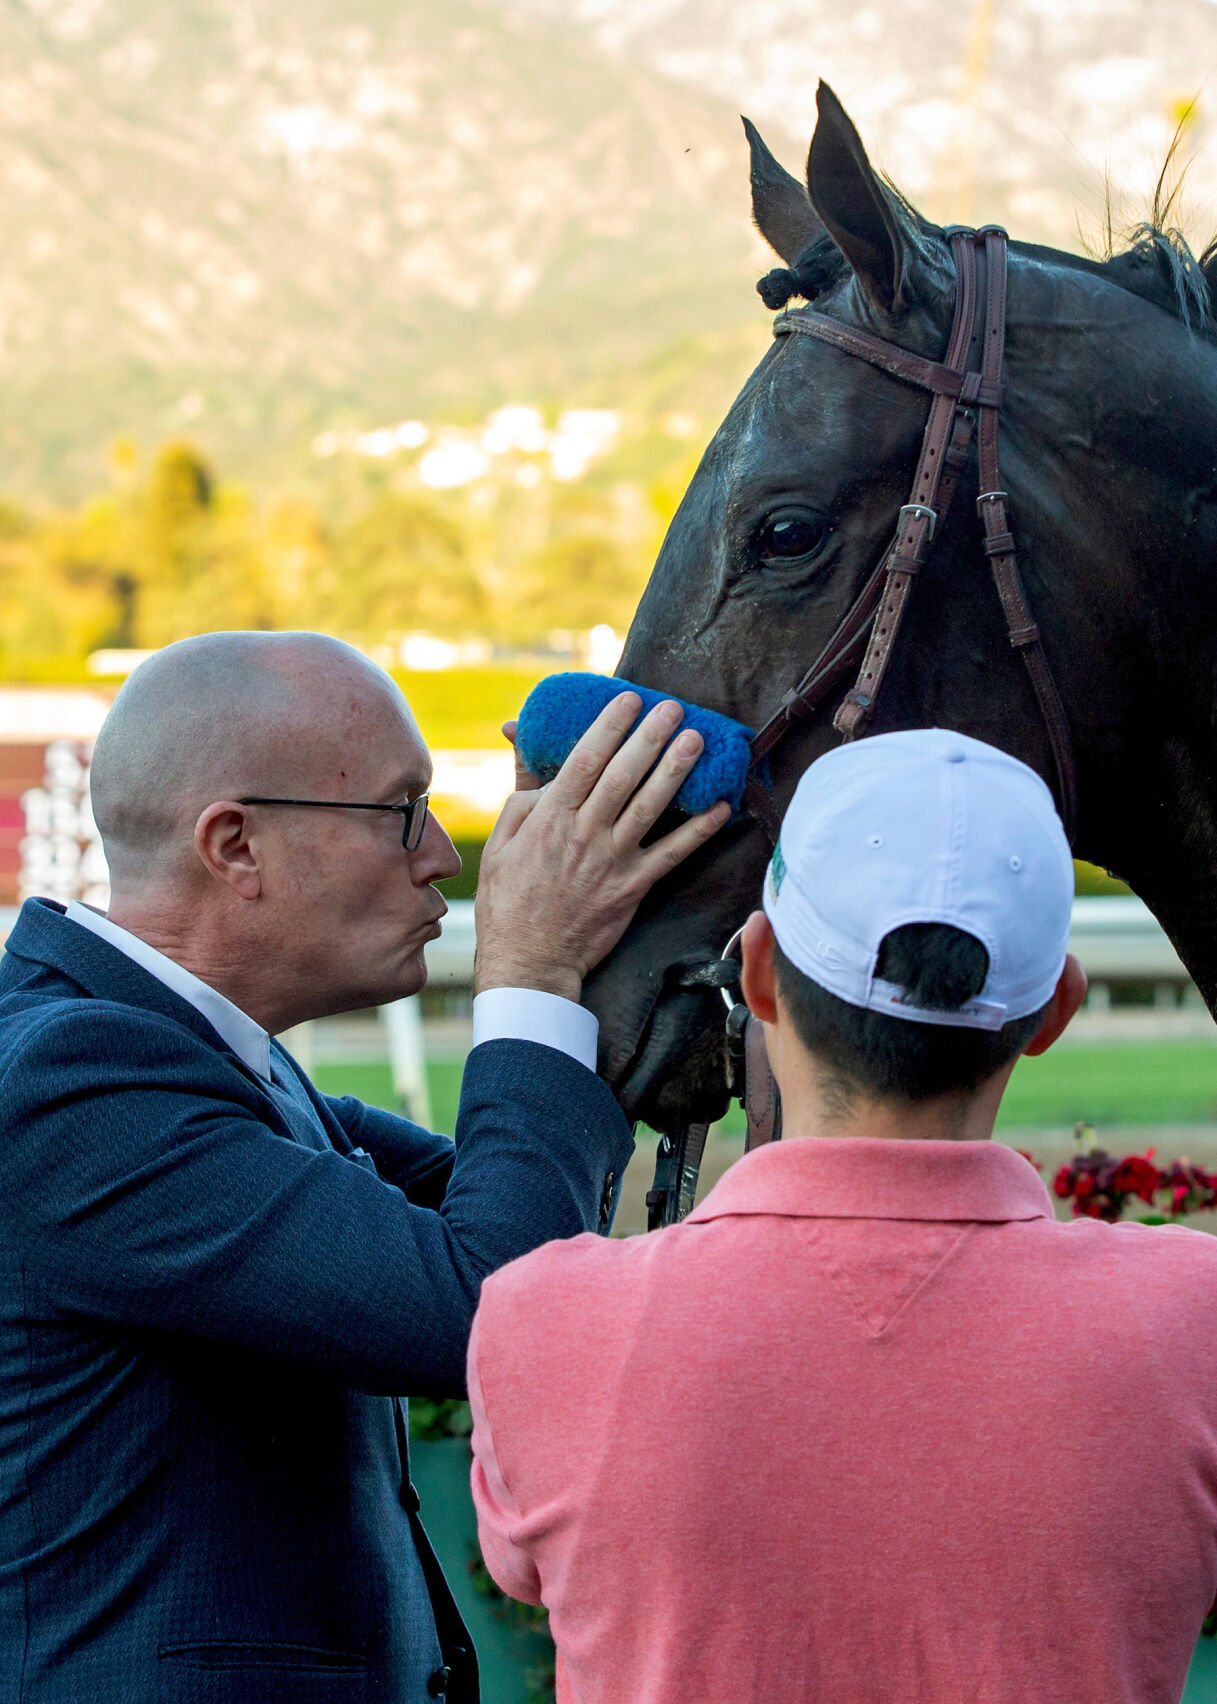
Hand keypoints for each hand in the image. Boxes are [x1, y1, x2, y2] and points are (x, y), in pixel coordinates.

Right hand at [475, 693, 730, 1001]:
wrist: (529, 961)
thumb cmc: (509, 901)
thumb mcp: (501, 844)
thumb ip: (522, 798)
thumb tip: (537, 760)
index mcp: (549, 819)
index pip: (583, 761)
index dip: (607, 727)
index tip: (626, 700)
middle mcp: (584, 834)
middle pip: (622, 776)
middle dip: (649, 737)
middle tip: (673, 708)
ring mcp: (612, 861)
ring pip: (650, 807)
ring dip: (676, 771)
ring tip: (697, 740)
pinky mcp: (633, 887)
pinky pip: (672, 854)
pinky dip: (698, 830)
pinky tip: (721, 807)